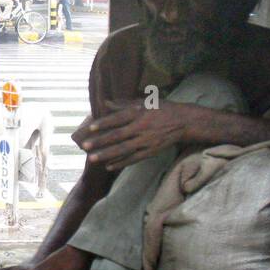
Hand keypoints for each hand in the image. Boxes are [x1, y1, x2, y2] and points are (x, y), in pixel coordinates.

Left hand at [77, 98, 192, 171]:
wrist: (184, 122)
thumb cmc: (161, 109)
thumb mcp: (144, 102)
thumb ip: (123, 104)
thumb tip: (105, 102)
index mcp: (139, 113)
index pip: (118, 119)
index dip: (104, 123)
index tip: (90, 127)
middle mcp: (141, 127)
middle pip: (118, 136)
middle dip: (100, 142)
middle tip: (85, 146)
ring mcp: (146, 141)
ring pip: (124, 149)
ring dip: (107, 155)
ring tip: (92, 159)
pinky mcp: (151, 151)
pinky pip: (134, 159)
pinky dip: (121, 163)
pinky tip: (109, 167)